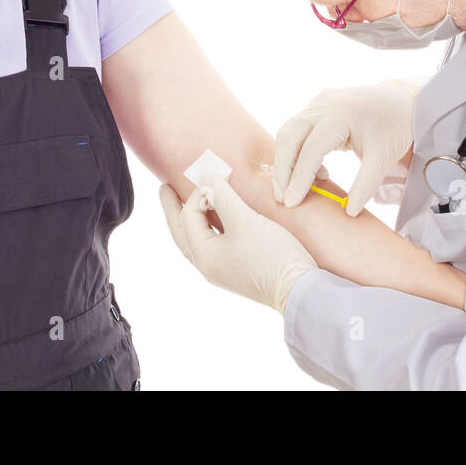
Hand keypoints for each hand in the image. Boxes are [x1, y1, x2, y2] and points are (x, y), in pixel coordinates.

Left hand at [159, 172, 316, 314]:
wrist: (301, 289)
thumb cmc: (270, 255)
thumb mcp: (244, 220)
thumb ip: (222, 196)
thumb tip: (206, 178)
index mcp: (203, 255)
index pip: (189, 216)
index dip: (198, 192)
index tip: (212, 176)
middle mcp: (209, 264)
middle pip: (183, 232)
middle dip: (174, 209)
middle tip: (164, 188)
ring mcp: (224, 268)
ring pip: (198, 238)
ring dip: (192, 218)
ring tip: (188, 201)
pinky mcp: (240, 268)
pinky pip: (214, 242)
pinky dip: (210, 227)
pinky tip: (217, 219)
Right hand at [273, 79, 419, 215]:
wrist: (400, 101)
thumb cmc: (393, 128)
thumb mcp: (384, 158)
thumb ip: (366, 185)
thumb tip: (349, 212)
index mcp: (342, 113)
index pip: (311, 148)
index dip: (299, 178)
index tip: (292, 203)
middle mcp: (324, 103)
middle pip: (288, 135)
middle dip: (282, 169)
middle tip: (282, 198)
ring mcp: (317, 103)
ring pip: (287, 132)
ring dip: (284, 161)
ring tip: (289, 190)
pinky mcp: (316, 107)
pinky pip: (296, 130)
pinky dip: (294, 153)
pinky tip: (309, 175)